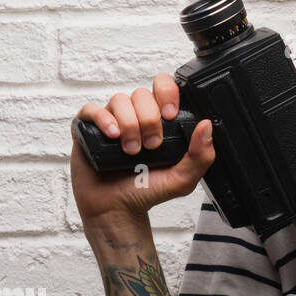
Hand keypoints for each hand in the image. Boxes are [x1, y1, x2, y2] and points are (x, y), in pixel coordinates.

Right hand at [70, 72, 216, 225]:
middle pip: (142, 94)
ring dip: (129, 124)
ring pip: (120, 100)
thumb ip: (201, 154)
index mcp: (159, 120)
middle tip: (151, 145)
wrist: (118, 209)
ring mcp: (112, 121)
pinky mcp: (88, 130)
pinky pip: (91, 110)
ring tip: (131, 150)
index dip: (168, 94)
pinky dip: (103, 119)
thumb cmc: (147, 191)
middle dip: (149, 119)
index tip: (170, 116)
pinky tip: (112, 136)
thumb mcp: (184, 177)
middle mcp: (135, 116)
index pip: (164, 87)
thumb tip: (207, 125)